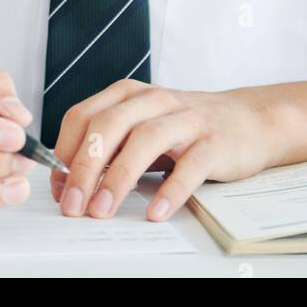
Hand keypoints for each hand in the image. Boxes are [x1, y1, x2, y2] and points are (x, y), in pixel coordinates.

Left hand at [49, 80, 292, 220]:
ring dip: (118, 177)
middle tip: (72, 206)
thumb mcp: (141, 125)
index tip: (58, 188)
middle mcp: (154, 100)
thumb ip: (108, 146)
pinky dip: (170, 191)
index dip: (64, 152)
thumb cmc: (184, 127)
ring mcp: (186, 119)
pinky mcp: (214, 142)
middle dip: (84, 167)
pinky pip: (190, 166)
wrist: (248, 119)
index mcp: (129, 94)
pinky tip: (155, 212)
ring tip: (102, 210)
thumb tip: (67, 182)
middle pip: (108, 125)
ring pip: (145, 141)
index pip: (83, 115)